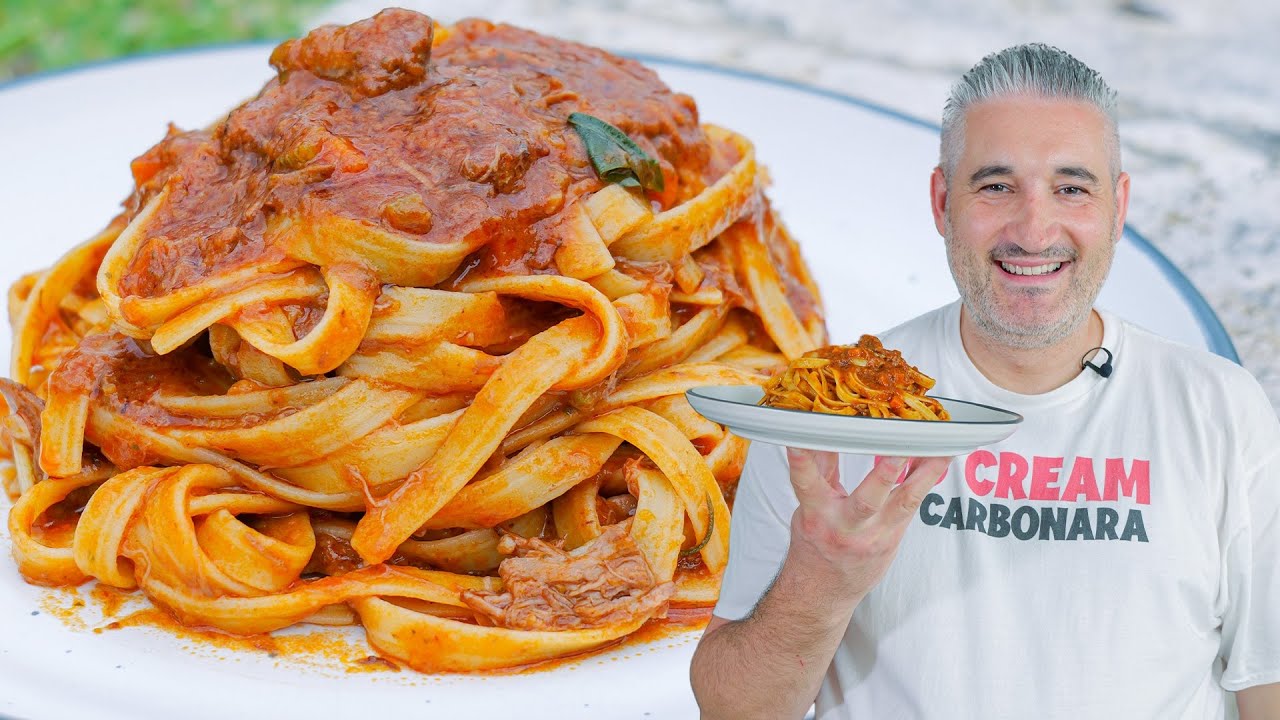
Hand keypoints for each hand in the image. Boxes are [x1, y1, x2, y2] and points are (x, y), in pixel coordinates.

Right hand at [786, 448, 951, 598]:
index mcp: (816, 516)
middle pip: (867, 501)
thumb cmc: (815, 546)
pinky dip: (924, 480)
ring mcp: (873, 536)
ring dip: (924, 475)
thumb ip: (818, 471)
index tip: (800, 440)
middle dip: (885, 473)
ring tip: (939, 450)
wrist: (823, 591)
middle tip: (900, 450)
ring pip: (903, 503)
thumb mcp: (807, 508)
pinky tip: (935, 460)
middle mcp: (845, 528)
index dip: (802, 461)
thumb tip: (821, 434)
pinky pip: (912, 506)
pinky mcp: (893, 540)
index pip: (806, 484)